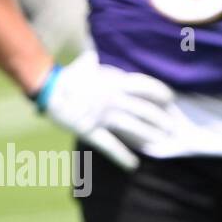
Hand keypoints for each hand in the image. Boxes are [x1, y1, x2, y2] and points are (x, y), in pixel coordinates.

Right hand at [42, 52, 181, 170]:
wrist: (48, 88)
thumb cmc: (68, 75)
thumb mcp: (86, 65)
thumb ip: (96, 64)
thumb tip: (93, 57)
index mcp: (116, 82)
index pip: (146, 87)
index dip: (160, 93)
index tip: (171, 99)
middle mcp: (114, 99)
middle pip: (145, 111)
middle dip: (161, 120)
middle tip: (173, 128)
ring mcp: (104, 116)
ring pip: (133, 128)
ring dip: (149, 135)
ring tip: (162, 142)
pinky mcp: (91, 130)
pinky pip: (110, 145)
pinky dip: (122, 156)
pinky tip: (133, 165)